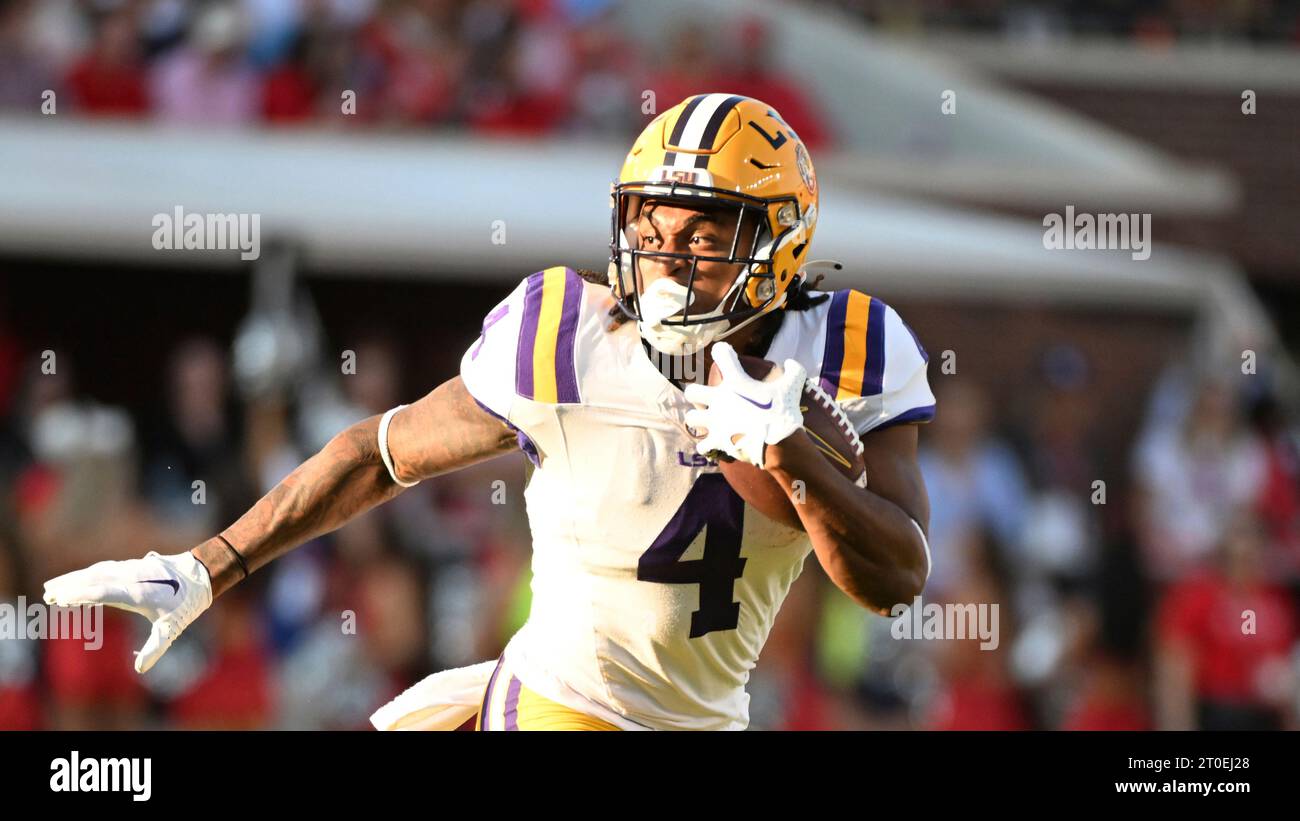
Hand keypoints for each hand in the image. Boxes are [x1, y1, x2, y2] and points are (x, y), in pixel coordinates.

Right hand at [43, 550, 212, 673]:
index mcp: (136, 592)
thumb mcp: (171, 629)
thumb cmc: (185, 604)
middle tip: (47, 595)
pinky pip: (104, 568)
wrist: (200, 575)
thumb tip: (140, 669)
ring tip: (53, 586)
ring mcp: (130, 569)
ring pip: (97, 571)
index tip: (60, 599)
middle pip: (93, 579)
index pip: (101, 592)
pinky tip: (78, 578)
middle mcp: (130, 577)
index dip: (80, 595)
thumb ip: (155, 648)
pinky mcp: (131, 566)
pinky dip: (87, 573)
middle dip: (69, 586)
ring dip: (74, 578)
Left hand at [683, 341, 806, 467]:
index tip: (726, 354)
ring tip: (708, 421)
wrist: (778, 443)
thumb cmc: (783, 412)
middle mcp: (719, 399)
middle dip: (697, 393)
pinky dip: (708, 446)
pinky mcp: (717, 442)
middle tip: (708, 397)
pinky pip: (702, 445)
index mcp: (735, 381)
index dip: (723, 351)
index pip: (720, 353)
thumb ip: (794, 371)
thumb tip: (790, 363)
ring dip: (698, 419)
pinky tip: (714, 444)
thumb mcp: (793, 386)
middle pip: (692, 391)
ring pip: (691, 418)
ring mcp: (715, 422)